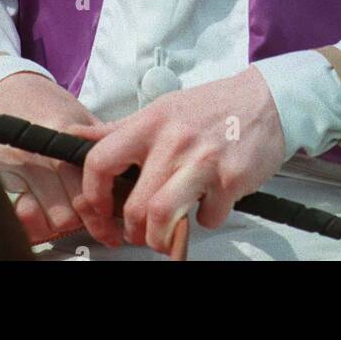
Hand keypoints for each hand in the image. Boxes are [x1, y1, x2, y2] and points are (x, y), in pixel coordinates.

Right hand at [0, 72, 105, 246]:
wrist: (7, 87)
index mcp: (66, 135)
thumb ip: (102, 143)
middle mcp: (42, 152)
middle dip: (88, 219)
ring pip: (52, 220)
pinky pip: (25, 218)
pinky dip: (37, 222)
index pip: (91, 186)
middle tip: (96, 218)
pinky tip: (44, 210)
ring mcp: (19, 166)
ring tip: (68, 207)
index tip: (114, 219)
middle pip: (73, 210)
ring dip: (63, 221)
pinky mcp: (2, 177)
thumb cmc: (47, 103)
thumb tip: (132, 172)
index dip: (106, 208)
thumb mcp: (80, 115)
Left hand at [69, 65, 285, 254]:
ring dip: (161, 239)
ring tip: (166, 233)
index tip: (100, 211)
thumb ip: (118, 129)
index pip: (101, 161)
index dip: (94, 196)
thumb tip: (74, 136)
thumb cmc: (210, 108)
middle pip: (134, 206)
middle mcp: (174, 140)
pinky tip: (209, 204)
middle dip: (134, 232)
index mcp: (151, 122)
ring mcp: (203, 160)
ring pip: (163, 219)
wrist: (266, 100)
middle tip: (141, 232)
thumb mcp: (162, 109)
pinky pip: (207, 218)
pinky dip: (205, 221)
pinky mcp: (231, 179)